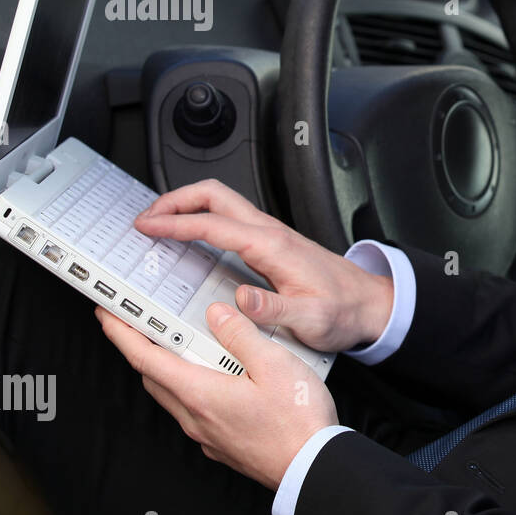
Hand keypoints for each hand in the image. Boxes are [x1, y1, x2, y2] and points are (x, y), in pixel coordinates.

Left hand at [95, 301, 337, 490]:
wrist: (312, 467)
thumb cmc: (297, 421)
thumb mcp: (274, 364)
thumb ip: (241, 335)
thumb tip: (217, 315)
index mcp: (201, 393)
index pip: (146, 359)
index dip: (122, 334)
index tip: (107, 315)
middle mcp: (195, 417)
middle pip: (154, 378)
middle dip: (141, 350)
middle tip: (141, 326)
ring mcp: (207, 435)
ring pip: (173, 397)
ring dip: (168, 370)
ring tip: (183, 348)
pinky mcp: (221, 445)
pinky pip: (194, 412)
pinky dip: (192, 389)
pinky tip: (216, 381)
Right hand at [133, 178, 392, 353]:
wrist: (370, 304)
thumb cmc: (344, 311)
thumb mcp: (311, 319)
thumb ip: (275, 310)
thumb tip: (240, 300)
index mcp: (273, 246)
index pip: (213, 224)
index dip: (175, 222)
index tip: (146, 227)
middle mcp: (270, 233)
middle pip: (214, 195)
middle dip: (174, 199)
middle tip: (145, 218)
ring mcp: (270, 235)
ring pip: (221, 204)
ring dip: (186, 207)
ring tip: (158, 224)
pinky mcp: (271, 244)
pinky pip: (229, 221)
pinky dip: (202, 220)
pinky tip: (189, 239)